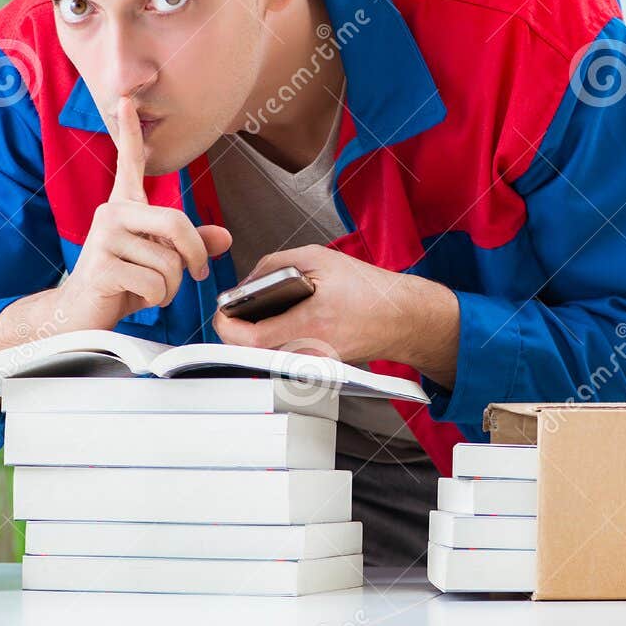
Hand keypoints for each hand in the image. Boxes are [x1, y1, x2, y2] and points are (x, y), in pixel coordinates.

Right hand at [0, 97, 230, 346]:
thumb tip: (223, 237)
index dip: (130, 132)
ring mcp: (103, 238)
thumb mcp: (161, 262)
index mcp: (124, 208)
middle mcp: (111, 214)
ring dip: (171, 287)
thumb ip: (191, 246)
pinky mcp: (101, 266)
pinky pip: (155, 283)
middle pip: (177, 222)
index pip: (130, 164)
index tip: (127, 101)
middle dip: (196, 254)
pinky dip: (157, 299)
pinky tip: (134, 298)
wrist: (79, 319)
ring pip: (169, 261)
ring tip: (146, 290)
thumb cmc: (120, 287)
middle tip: (198, 273)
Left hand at [211, 243, 458, 387]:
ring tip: (264, 310)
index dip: (226, 324)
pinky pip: (283, 354)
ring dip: (257, 332)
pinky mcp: (316, 367)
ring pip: (265, 353)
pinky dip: (276, 337)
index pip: (248, 339)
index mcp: (310, 324)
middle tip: (240, 307)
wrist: (402, 319)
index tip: (223, 310)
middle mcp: (309, 352)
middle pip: (252, 349)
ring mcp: (312, 364)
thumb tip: (247, 281)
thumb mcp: (319, 258)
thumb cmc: (370, 291)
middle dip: (240, 326)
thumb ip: (275, 265)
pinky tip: (286, 320)